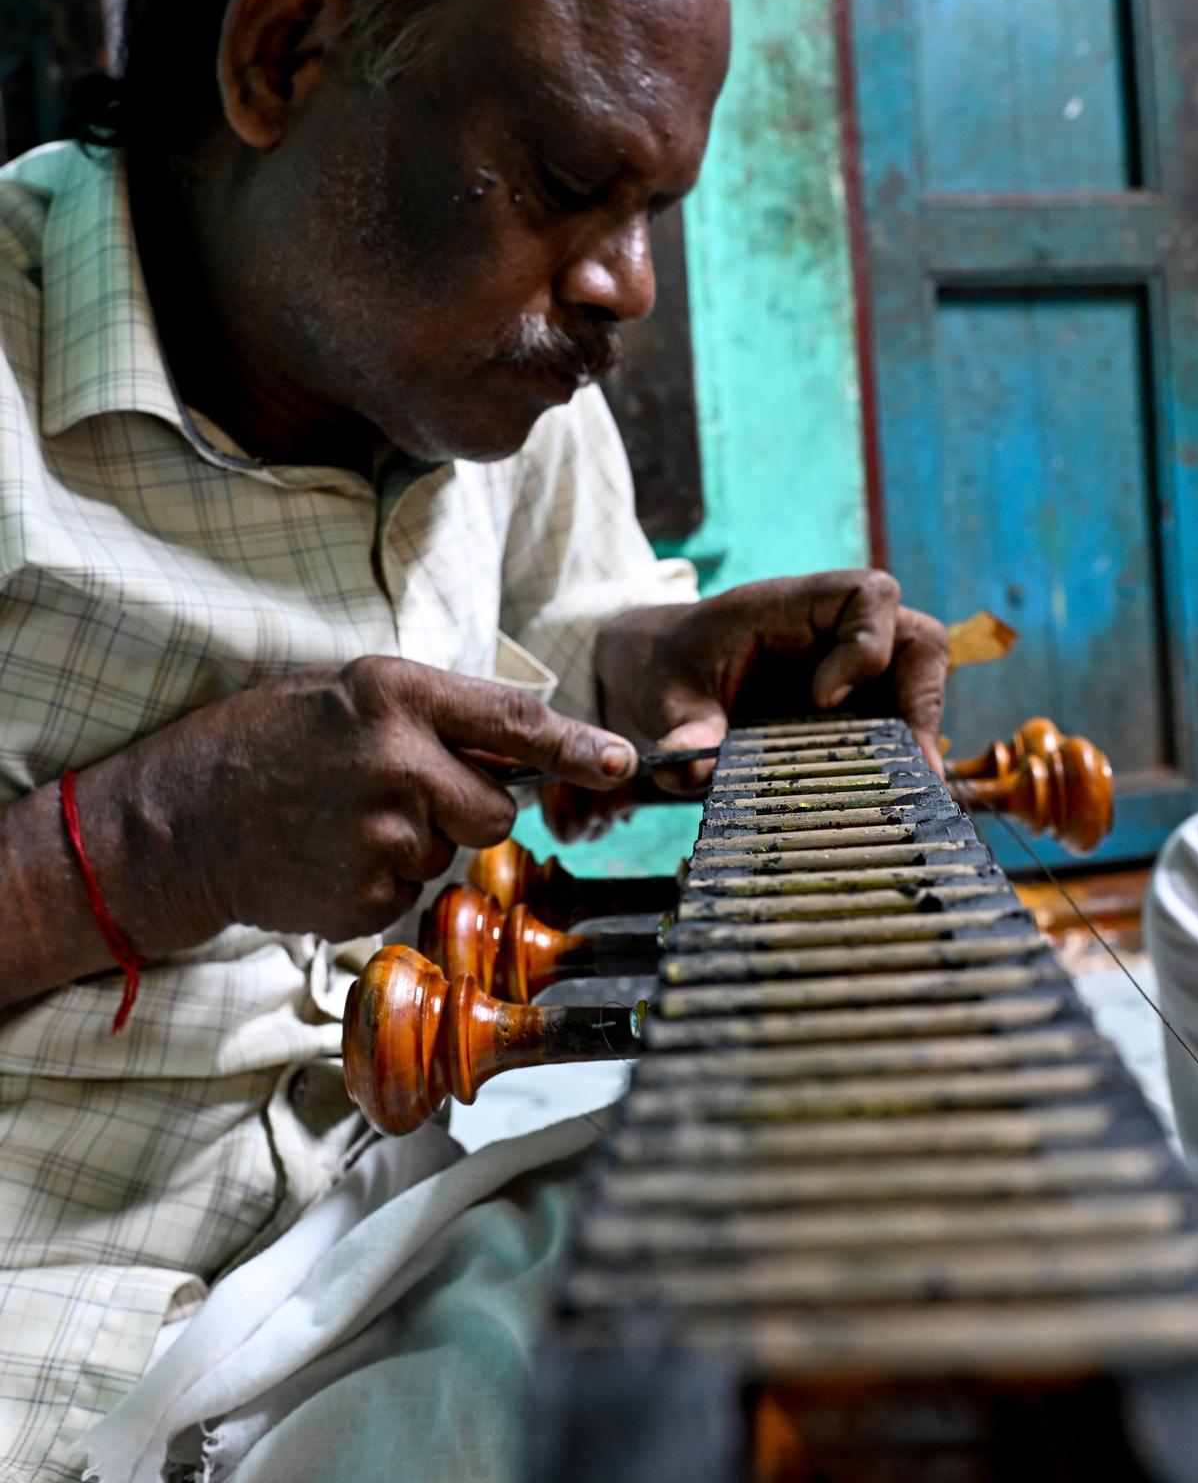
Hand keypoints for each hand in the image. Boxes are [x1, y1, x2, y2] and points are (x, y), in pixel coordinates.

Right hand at [72, 657, 636, 946]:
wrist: (182, 818)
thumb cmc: (269, 740)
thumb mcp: (351, 691)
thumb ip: (434, 712)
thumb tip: (523, 741)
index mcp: (396, 695)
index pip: (515, 722)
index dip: (578, 746)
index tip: (624, 762)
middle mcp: (398, 764)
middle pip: (495, 808)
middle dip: (468, 806)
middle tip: (401, 790)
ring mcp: (382, 838)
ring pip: (452, 853)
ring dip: (419, 841)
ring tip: (348, 819)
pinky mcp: (365, 897)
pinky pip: (411, 893)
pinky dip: (383, 880)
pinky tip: (333, 854)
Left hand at [594, 570, 947, 790]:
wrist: (667, 681)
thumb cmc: (672, 671)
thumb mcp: (666, 696)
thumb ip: (682, 728)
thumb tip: (691, 765)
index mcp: (794, 605)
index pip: (868, 595)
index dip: (866, 644)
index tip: (823, 699)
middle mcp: (839, 633)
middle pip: (920, 644)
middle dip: (921, 701)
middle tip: (908, 763)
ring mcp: (857, 673)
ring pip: (921, 691)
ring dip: (918, 739)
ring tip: (907, 791)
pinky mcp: (858, 712)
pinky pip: (901, 730)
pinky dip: (901, 765)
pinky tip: (890, 805)